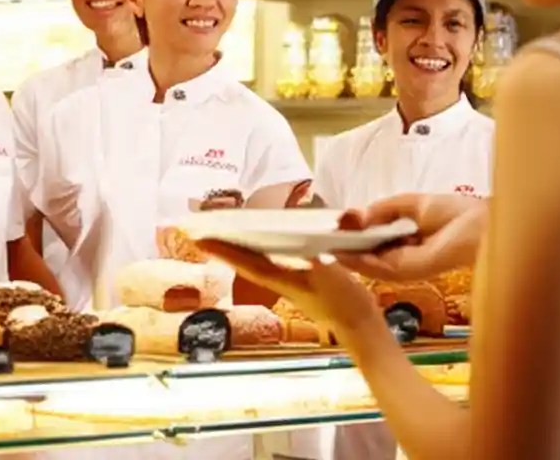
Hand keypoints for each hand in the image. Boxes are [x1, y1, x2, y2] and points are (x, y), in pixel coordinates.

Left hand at [195, 240, 379, 335]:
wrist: (359, 328)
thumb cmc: (345, 304)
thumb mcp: (333, 276)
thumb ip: (319, 260)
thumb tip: (304, 246)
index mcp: (281, 279)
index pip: (244, 261)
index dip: (222, 249)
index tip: (199, 238)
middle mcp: (279, 281)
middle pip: (244, 261)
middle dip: (224, 246)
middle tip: (202, 231)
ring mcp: (287, 284)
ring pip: (255, 262)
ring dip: (239, 248)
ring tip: (224, 233)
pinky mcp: (298, 284)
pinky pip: (270, 263)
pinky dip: (260, 251)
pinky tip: (263, 244)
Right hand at [336, 193, 486, 281]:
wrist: (480, 226)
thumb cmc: (453, 212)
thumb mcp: (407, 204)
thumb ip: (380, 211)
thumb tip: (353, 217)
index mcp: (404, 241)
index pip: (371, 243)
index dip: (351, 238)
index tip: (330, 232)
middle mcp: (402, 256)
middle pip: (366, 255)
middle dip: (344, 248)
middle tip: (319, 241)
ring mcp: (404, 266)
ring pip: (368, 264)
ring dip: (346, 256)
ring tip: (324, 246)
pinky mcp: (408, 272)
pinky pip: (377, 268)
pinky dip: (359, 261)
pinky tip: (342, 252)